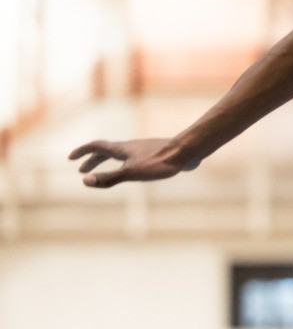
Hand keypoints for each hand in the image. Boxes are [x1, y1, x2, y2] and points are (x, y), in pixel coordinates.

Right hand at [68, 138, 191, 187]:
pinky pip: (133, 158)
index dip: (82, 152)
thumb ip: (109, 178)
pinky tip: (133, 171)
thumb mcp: (131, 173)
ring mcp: (142, 149)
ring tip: (105, 172)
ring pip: (120, 154)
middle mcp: (130, 147)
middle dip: (92, 161)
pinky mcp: (155, 154)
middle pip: (106, 151)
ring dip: (108, 162)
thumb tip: (84, 181)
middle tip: (83, 171)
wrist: (187, 152)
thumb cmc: (159, 162)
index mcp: (121, 149)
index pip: (96, 146)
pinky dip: (124, 164)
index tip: (70, 159)